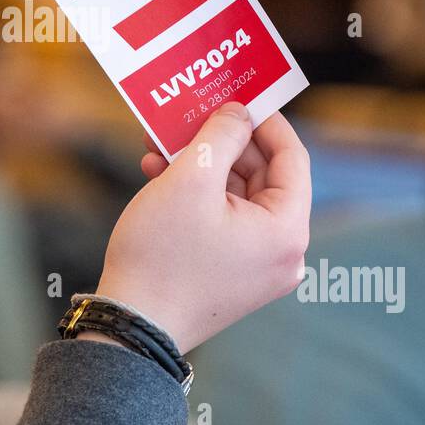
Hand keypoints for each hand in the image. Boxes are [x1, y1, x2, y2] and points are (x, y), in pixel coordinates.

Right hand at [89, 102, 310, 353]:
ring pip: (238, 198)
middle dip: (222, 144)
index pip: (292, 158)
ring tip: (161, 148)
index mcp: (287, 229)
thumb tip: (240, 113)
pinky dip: (198, 199)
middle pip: (263, 178)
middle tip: (190, 117)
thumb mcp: (191, 179)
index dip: (264, 121)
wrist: (132, 327)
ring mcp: (259, 270)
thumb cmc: (162, 253)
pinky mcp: (233, 278)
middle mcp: (284, 253)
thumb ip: (221, 135)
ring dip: (203, 169)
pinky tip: (159, 178)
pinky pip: (225, 223)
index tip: (237, 96)